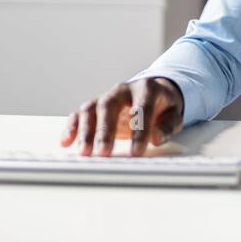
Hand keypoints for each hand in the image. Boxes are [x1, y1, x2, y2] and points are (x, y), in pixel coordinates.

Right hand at [60, 77, 184, 156]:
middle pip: (109, 106)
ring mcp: (105, 97)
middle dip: (105, 130)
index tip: (137, 151)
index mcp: (146, 89)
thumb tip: (156, 137)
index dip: (139, 130)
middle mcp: (122, 90)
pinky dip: (71, 127)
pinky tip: (66, 142)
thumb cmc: (164, 106)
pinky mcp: (94, 107)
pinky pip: (79, 114)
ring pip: (90, 109)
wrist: (154, 93)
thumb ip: (168, 125)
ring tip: (84, 152)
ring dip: (85, 131)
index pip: (141, 108)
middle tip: (103, 152)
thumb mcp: (174, 113)